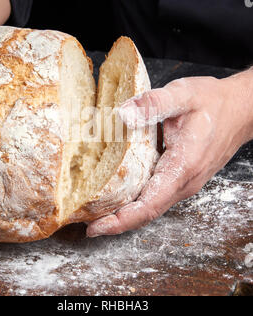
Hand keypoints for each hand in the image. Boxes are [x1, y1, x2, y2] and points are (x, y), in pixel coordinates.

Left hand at [87, 70, 252, 236]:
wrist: (241, 110)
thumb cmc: (215, 103)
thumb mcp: (184, 95)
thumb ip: (153, 104)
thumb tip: (123, 114)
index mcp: (183, 167)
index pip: (149, 205)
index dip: (121, 220)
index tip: (96, 227)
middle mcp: (184, 182)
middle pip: (146, 212)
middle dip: (115, 221)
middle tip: (85, 219)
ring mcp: (184, 182)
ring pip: (150, 206)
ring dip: (123, 213)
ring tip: (95, 210)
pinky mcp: (182, 177)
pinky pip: (156, 195)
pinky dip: (135, 201)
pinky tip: (117, 193)